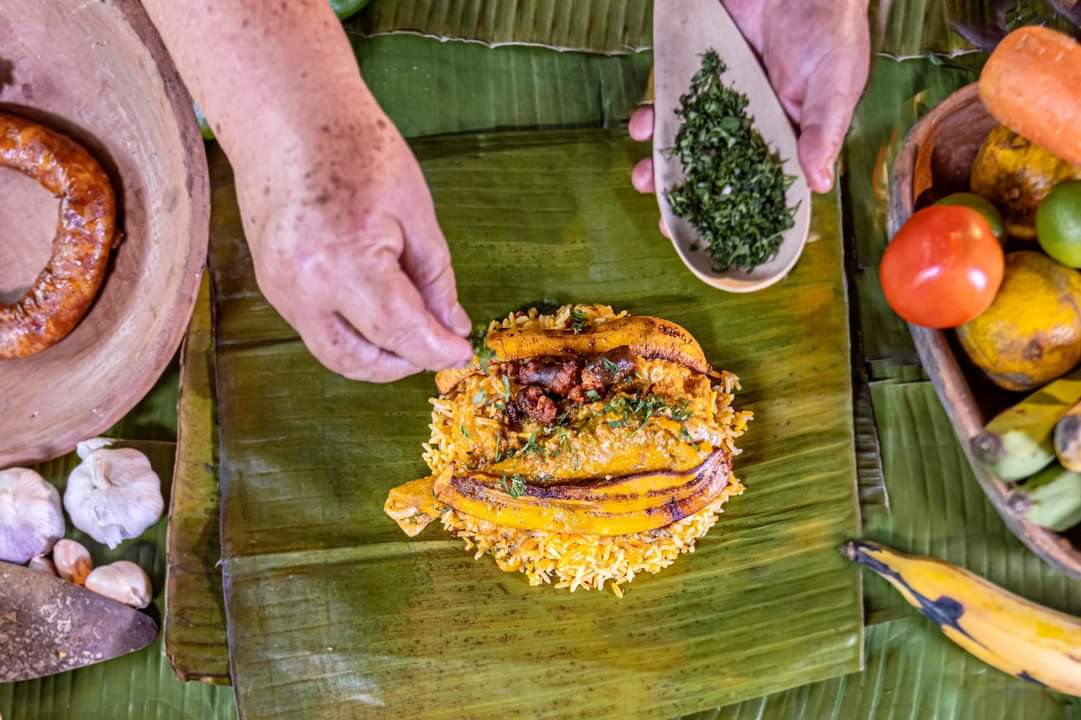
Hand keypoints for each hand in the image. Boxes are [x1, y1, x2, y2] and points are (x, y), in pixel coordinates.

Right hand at [238, 107, 473, 381]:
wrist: (287, 116)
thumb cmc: (356, 149)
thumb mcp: (415, 211)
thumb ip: (435, 277)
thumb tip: (452, 326)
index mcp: (344, 261)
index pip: (397, 331)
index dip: (434, 350)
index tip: (462, 355)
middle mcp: (302, 286)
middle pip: (359, 358)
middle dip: (405, 363)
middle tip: (439, 347)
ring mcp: (279, 289)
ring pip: (333, 353)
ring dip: (377, 357)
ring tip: (411, 336)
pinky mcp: (271, 285)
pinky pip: (316, 330)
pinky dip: (352, 334)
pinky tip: (378, 315)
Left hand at [631, 0, 869, 207]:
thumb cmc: (829, 24)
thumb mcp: (835, 81)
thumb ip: (824, 130)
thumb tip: (818, 185)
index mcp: (785, 134)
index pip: (756, 185)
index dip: (731, 214)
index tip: (707, 241)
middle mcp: (748, 122)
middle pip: (712, 170)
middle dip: (686, 197)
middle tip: (664, 219)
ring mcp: (719, 98)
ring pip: (683, 141)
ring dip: (660, 163)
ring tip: (644, 177)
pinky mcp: (694, 70)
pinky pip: (668, 100)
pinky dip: (652, 115)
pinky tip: (642, 124)